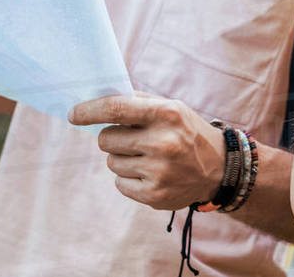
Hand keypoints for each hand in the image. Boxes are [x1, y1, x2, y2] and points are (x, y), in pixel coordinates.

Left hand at [68, 92, 226, 209]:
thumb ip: (138, 102)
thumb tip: (97, 99)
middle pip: (106, 139)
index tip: (73, 114)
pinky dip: (129, 178)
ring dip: (122, 158)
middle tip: (131, 139)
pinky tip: (150, 173)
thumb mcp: (172, 108)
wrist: (219, 168)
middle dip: (112, 137)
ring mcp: (158, 171)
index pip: (116, 108)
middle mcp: (163, 142)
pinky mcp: (154, 194)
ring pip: (112, 162)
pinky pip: (119, 184)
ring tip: (147, 157)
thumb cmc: (187, 131)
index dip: (89, 111)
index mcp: (166, 114)